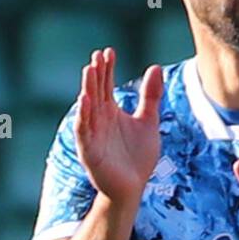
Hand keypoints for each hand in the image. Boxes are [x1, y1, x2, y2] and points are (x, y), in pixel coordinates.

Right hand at [75, 47, 162, 203]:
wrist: (132, 188)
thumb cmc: (138, 158)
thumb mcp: (148, 122)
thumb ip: (150, 96)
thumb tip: (155, 67)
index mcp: (111, 111)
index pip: (106, 84)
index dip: (107, 68)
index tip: (109, 51)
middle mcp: (99, 119)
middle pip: (96, 91)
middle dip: (96, 74)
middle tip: (98, 55)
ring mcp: (92, 133)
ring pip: (88, 107)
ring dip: (87, 88)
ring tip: (89, 69)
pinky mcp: (89, 150)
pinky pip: (83, 130)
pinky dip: (83, 115)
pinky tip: (84, 100)